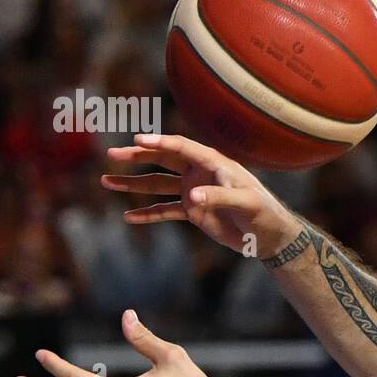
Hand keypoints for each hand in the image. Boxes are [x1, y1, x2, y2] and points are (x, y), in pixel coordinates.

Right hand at [103, 133, 300, 257]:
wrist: (269, 236)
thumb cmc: (263, 213)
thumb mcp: (245, 203)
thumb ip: (220, 197)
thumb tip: (192, 198)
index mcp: (214, 163)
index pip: (182, 148)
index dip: (161, 143)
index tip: (138, 140)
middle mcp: (200, 173)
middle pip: (163, 160)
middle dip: (137, 157)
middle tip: (112, 155)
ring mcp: (194, 192)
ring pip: (158, 184)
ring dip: (134, 184)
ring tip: (107, 182)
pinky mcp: (193, 212)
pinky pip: (165, 210)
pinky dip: (147, 213)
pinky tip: (128, 217)